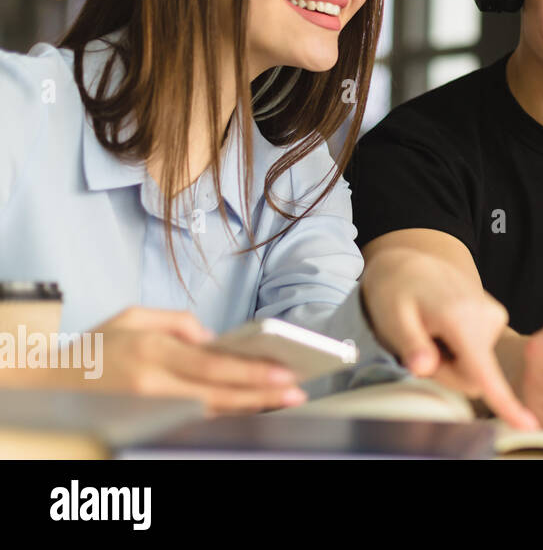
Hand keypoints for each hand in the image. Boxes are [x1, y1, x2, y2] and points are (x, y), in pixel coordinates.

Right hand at [75, 307, 305, 415]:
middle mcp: (153, 384)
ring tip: (282, 400)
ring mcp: (150, 409)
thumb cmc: (94, 349)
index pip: (212, 365)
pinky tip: (249, 408)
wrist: (47, 386)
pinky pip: (193, 420)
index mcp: (151, 351)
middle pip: (218, 393)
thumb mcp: (131, 317)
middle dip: (261, 394)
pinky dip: (224, 414)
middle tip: (296, 392)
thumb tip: (212, 336)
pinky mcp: (147, 423)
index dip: (251, 372)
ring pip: (210, 411)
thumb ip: (176, 320)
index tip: (284, 372)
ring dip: (249, 407)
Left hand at [361, 260, 537, 429]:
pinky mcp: (495, 318)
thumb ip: (410, 344)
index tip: (527, 424)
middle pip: (474, 377)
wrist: (414, 261)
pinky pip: (479, 352)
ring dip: (450, 360)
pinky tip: (443, 327)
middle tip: (421, 347)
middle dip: (446, 372)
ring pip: (476, 366)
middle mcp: (486, 316)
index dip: (503, 400)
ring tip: (431, 331)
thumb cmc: (398, 289)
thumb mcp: (392, 317)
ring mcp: (494, 316)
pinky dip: (459, 349)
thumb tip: (424, 367)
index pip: (483, 369)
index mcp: (461, 318)